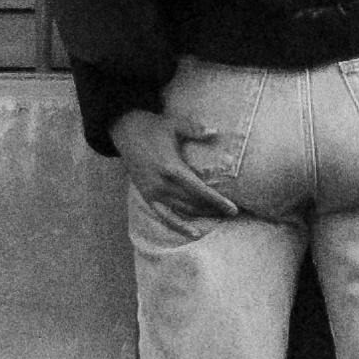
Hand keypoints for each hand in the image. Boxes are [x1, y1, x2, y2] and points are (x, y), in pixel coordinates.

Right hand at [116, 110, 234, 217]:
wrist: (125, 131)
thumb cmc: (154, 127)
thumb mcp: (174, 124)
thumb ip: (195, 129)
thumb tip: (215, 132)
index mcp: (171, 168)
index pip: (198, 190)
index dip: (216, 201)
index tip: (233, 209)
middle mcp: (161, 184)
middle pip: (193, 203)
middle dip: (213, 209)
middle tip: (233, 213)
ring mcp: (153, 192)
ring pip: (182, 210)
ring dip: (201, 215)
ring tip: (220, 217)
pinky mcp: (146, 196)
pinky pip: (164, 216)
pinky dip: (179, 226)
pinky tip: (194, 233)